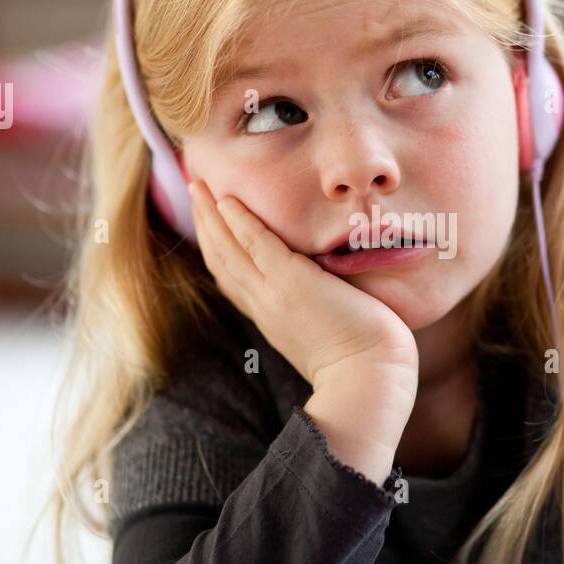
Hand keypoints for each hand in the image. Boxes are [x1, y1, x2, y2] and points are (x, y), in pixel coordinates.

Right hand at [188, 179, 418, 392]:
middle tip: (193, 191)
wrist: (369, 378)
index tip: (209, 226)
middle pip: (222, 260)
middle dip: (205, 225)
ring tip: (196, 185)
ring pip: (229, 249)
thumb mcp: (326, 333)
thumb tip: (327, 293)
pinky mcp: (292, 283)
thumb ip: (316, 311)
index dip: (217, 250)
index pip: (234, 279)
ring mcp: (274, 294)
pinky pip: (256, 245)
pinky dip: (238, 221)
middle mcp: (264, 306)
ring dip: (210, 216)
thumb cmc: (363, 360)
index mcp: (271, 318)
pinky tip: (226, 200)